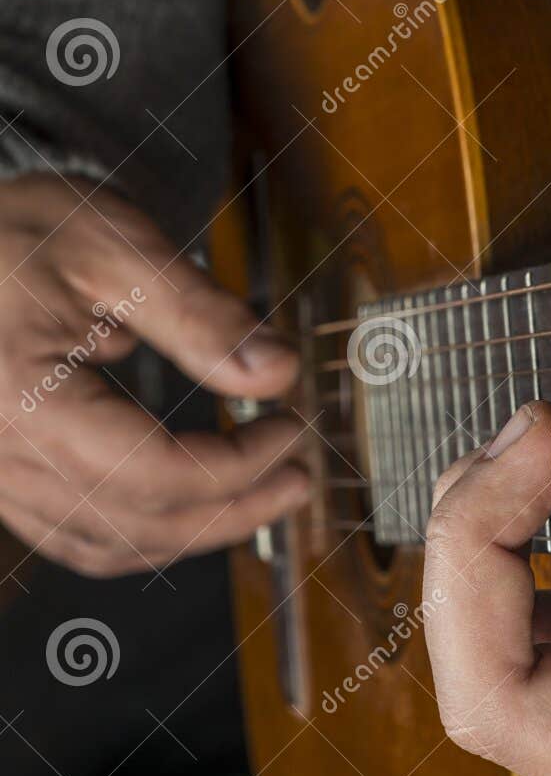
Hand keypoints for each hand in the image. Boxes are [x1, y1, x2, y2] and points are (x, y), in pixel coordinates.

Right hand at [0, 174, 308, 575]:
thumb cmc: (17, 229)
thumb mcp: (115, 246)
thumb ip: (199, 315)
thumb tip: (276, 371)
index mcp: (19, 397)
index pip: (151, 472)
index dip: (238, 467)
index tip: (293, 431)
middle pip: (133, 525)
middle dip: (231, 512)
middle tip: (297, 477)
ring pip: (103, 546)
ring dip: (191, 532)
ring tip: (260, 494)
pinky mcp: (2, 472)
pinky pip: (71, 532)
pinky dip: (141, 531)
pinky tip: (190, 505)